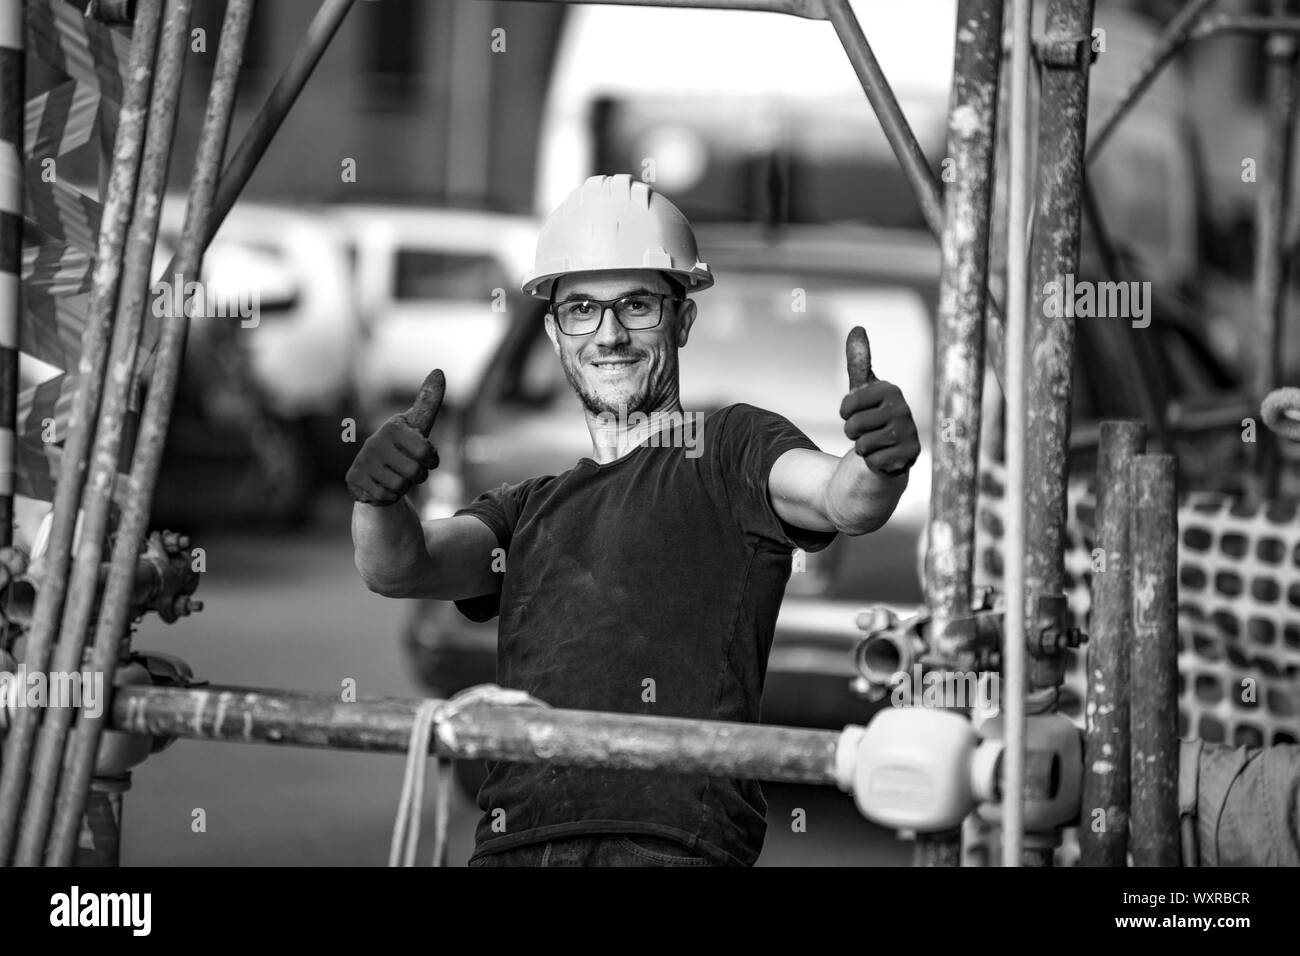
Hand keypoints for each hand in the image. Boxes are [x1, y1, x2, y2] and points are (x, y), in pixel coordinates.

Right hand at [346, 370, 444, 505]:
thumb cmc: (403, 445)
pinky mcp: (353, 480)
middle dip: (418, 476)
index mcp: (393, 427)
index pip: (427, 453)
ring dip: (403, 487)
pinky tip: (383, 486)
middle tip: (409, 469)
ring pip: (400, 487)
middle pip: (415, 473)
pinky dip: (389, 497)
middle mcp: (374, 441)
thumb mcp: (418, 424)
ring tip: (395, 476)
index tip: (426, 457)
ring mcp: (362, 461)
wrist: (377, 471)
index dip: (431, 461)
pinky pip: (385, 498)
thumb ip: (429, 401)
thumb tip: (438, 371)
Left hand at [840, 327, 919, 477]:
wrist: (890, 448)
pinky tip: (883, 455)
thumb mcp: (863, 389)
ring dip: (862, 447)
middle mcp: (903, 409)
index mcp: (890, 390)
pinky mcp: (909, 455)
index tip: (854, 412)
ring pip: (862, 445)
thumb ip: (858, 361)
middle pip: (853, 427)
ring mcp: (908, 433)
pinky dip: (872, 461)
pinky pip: (873, 461)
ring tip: (874, 441)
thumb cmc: (873, 415)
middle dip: (852, 433)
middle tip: (866, 430)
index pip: (847, 406)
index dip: (845, 413)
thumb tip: (857, 328)